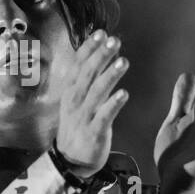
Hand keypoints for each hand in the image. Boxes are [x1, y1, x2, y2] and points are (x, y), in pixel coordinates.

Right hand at [55, 30, 130, 178]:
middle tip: (114, 41)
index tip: (101, 33)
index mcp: (70, 90)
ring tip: (123, 61)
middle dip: (100, 57)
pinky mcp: (93, 132)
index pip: (79, 65)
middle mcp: (74, 100)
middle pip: (87, 75)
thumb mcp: (79, 98)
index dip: (89, 49)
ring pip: (96, 93)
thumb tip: (104, 51)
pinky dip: (112, 105)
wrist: (70, 160)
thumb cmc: (78, 124)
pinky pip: (103, 117)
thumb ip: (91, 76)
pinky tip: (123, 94)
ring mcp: (83, 116)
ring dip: (109, 77)